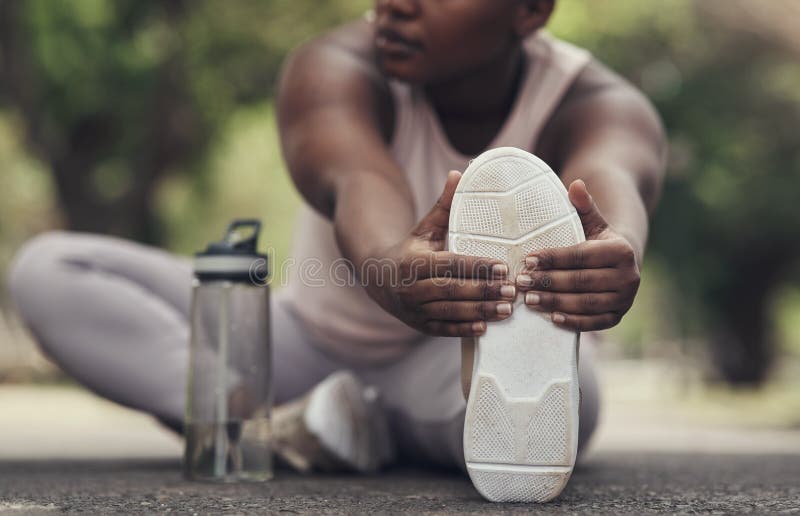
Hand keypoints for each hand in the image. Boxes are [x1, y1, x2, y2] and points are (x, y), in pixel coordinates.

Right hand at [364, 171, 515, 336]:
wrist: (379, 278)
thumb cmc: (412, 248)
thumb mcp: (425, 227)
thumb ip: (445, 205)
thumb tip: (461, 173)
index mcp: (413, 261)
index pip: (451, 264)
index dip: (478, 267)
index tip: (504, 267)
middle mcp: (411, 287)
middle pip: (453, 290)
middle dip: (485, 292)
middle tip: (514, 291)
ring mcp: (414, 309)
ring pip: (450, 311)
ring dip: (481, 312)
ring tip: (507, 310)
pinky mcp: (419, 325)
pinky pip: (444, 329)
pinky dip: (464, 330)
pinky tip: (485, 328)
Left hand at [516, 179, 640, 331]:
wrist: (623, 264)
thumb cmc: (599, 241)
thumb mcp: (594, 222)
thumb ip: (583, 205)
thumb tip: (575, 183)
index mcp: (620, 250)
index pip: (580, 255)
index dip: (552, 258)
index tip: (527, 259)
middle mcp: (628, 276)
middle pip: (581, 281)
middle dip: (548, 282)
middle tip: (521, 282)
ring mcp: (625, 299)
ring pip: (586, 303)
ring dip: (555, 302)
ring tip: (529, 300)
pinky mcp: (618, 317)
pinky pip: (594, 322)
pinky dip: (573, 321)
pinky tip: (551, 317)